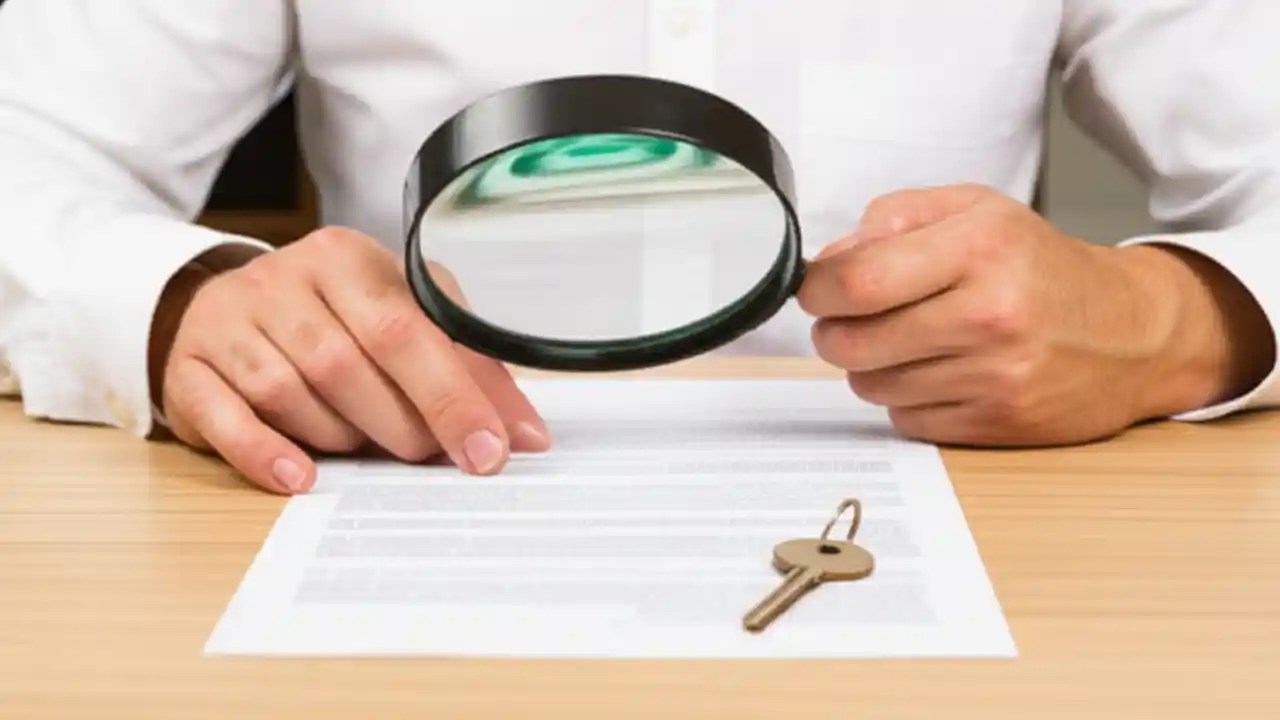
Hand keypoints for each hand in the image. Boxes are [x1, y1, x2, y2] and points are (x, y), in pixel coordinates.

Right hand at [151, 227, 549, 493]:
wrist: (221, 307)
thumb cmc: (331, 319)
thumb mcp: (401, 320)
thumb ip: (466, 368)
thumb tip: (524, 435)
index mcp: (347, 259)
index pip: (405, 329)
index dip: (451, 397)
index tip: (490, 451)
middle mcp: (284, 281)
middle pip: (347, 364)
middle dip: (400, 424)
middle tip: (424, 454)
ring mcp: (230, 322)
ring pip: (291, 393)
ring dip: (339, 436)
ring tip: (360, 445)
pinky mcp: (189, 368)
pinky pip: (226, 418)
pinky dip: (266, 454)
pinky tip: (300, 477)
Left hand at [798, 184, 1273, 445]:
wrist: (1134, 334)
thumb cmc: (1041, 267)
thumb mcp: (976, 211)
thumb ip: (894, 218)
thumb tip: (827, 263)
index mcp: (979, 247)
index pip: (856, 281)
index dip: (817, 289)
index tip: (818, 290)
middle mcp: (989, 313)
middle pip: (851, 341)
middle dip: (834, 330)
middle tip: (852, 318)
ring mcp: (994, 376)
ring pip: (871, 385)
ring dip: (872, 365)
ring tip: (909, 341)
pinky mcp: (996, 424)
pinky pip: (905, 418)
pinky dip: (907, 398)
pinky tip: (940, 373)